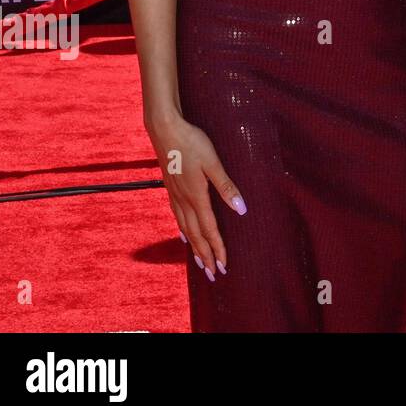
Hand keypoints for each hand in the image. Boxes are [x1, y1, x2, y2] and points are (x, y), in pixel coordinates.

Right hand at [146, 112, 246, 280]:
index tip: (223, 266)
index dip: (217, 248)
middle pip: (196, 235)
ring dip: (194, 246)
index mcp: (196, 196)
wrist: (164, 130)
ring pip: (186, 228)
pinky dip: (183, 230)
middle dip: (205, 255)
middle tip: (212, 275)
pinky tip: (184, 234)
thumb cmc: (192, 143)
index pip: (209, 230)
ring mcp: (175, 195)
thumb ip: (226, 186)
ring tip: (200, 261)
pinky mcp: (171, 188)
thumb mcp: (213, 162)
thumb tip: (241, 209)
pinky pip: (178, 216)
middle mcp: (184, 200)